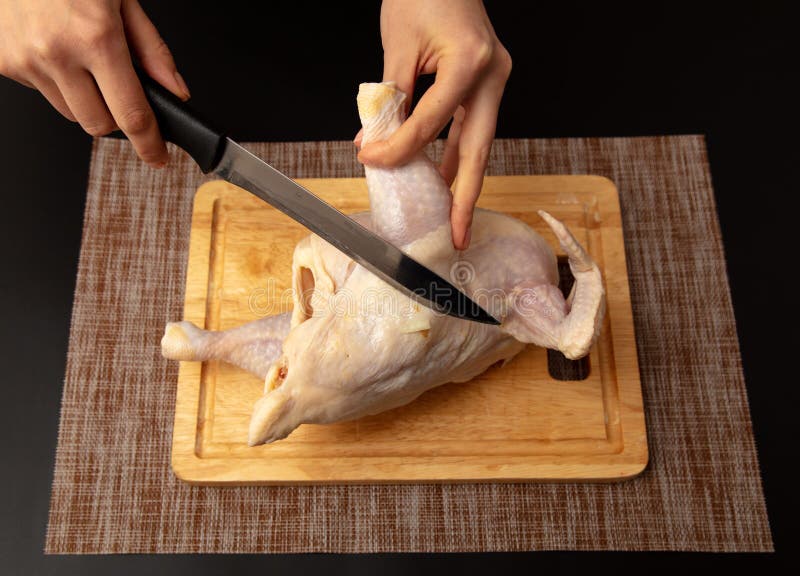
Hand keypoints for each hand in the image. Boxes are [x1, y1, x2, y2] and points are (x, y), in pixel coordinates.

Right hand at [0, 0, 188, 166]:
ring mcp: (26, 60)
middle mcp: (58, 53)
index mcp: (96, 37)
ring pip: (70, 112)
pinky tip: (55, 48)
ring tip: (81, 56)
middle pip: (99, 125)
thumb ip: (152, 50)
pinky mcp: (4, 61)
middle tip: (118, 90)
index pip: (131, 114)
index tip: (157, 156)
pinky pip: (42, 92)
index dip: (149, 143)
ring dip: (85, 98)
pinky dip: (56, 80)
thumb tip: (175, 92)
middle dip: (116, 117)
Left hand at [357, 0, 510, 249]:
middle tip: (457, 234)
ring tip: (448, 216)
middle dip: (465, 197)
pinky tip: (441, 177)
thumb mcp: (398, 42)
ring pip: (479, 142)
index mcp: (471, 62)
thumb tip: (375, 137)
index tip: (371, 159)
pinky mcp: (486, 80)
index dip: (398, 146)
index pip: (430, 122)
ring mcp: (495, 78)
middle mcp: (493, 74)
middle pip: (479, 148)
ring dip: (460, 180)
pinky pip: (472, 125)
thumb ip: (390, 96)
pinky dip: (455, 152)